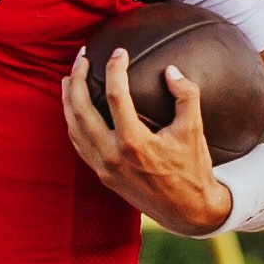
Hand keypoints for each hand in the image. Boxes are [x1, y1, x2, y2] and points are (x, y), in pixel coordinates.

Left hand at [63, 46, 229, 235]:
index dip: (114, 69)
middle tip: (81, 57)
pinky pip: (79, 144)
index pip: (114, 96)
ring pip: (74, 127)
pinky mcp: (102, 175)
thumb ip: (186, 96)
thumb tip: (171, 70)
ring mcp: (103, 167)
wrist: (187, 211)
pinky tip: (75, 108)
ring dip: (68, 99)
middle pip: (81, 109)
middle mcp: (112, 156)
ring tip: (69, 77)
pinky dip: (73, 122)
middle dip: (77, 79)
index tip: (119, 52)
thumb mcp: (195, 130)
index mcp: (134, 143)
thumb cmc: (193, 169)